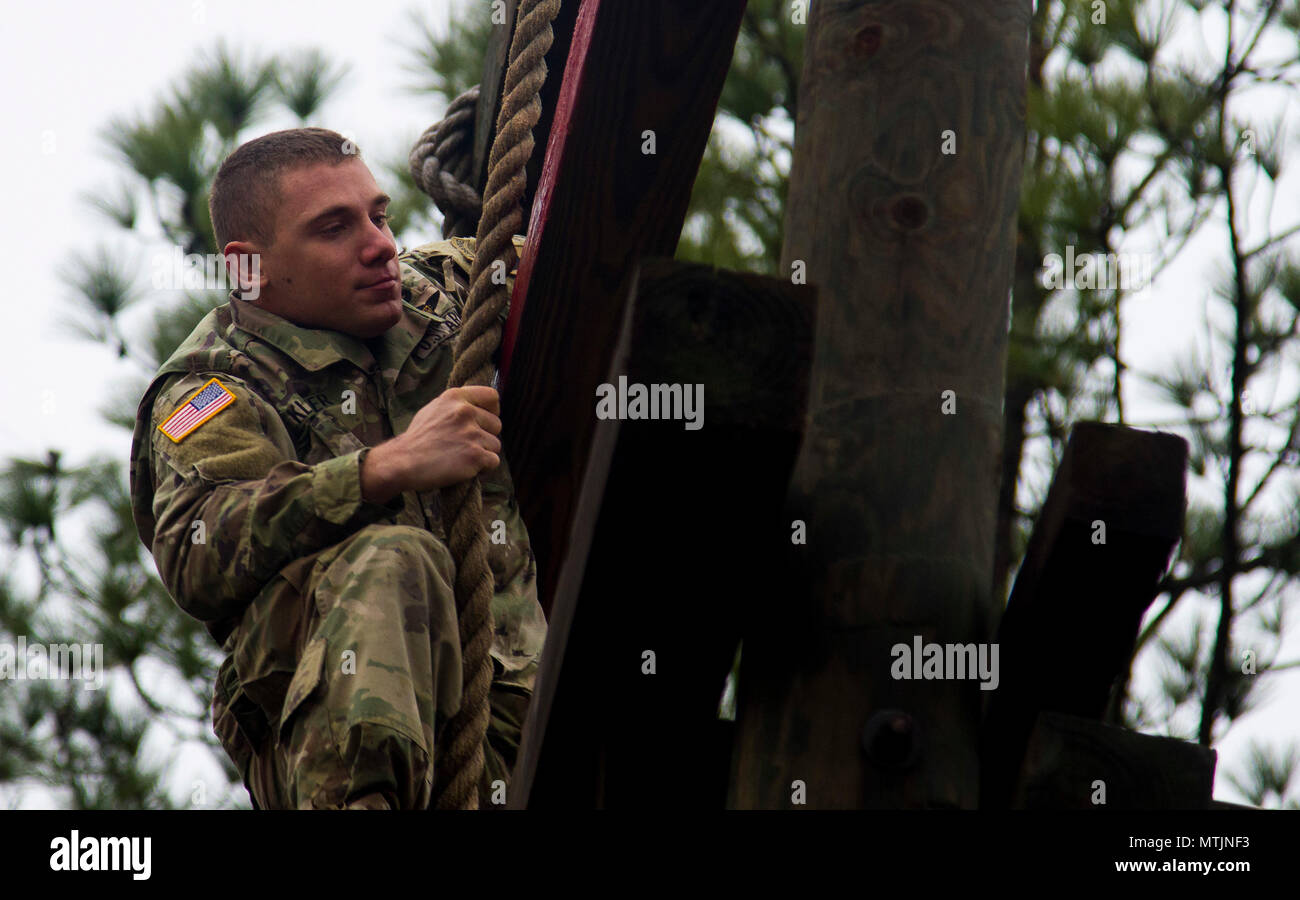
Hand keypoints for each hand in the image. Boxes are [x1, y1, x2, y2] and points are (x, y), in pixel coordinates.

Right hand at [361, 385, 501, 502]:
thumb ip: (456, 406)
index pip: (492, 395)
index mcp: (455, 397)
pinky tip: (466, 468)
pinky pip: (494, 461)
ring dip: (484, 454)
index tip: (485, 421)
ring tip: (462, 458)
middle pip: (496, 424)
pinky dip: (483, 469)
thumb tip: (476, 408)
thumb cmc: (417, 440)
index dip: (492, 410)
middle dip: (486, 436)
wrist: (403, 462)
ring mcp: (471, 433)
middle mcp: (465, 412)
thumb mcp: (433, 410)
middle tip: (466, 446)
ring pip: (495, 444)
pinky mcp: (475, 455)